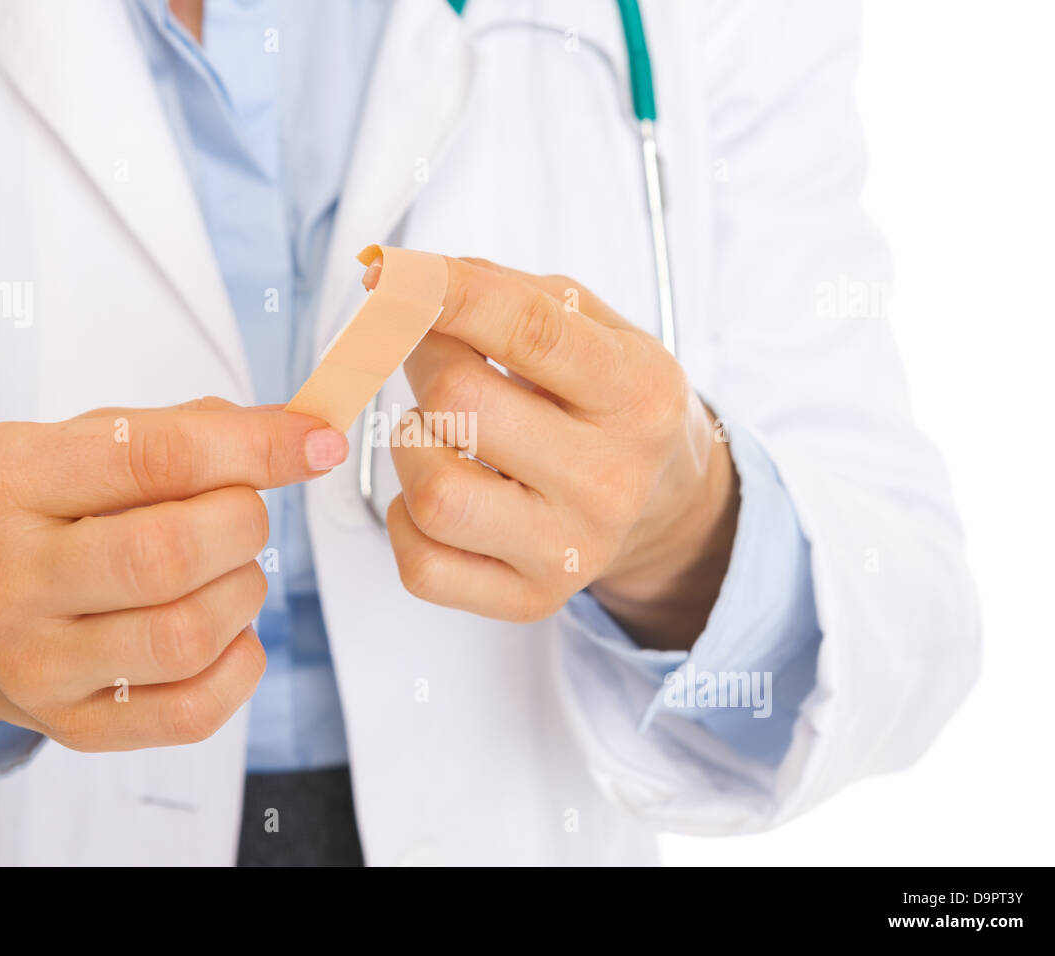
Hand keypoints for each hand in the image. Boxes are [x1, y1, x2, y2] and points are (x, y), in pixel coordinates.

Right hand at [0, 398, 347, 766]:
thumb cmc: (26, 517)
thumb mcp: (68, 445)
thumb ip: (177, 432)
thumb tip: (295, 438)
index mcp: (1, 482)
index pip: (150, 456)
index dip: (252, 447)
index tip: (314, 442)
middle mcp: (7, 578)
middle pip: (170, 554)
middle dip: (243, 523)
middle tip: (243, 513)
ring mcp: (35, 664)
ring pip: (187, 636)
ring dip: (243, 592)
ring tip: (228, 571)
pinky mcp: (72, 725)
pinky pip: (192, 710)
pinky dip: (239, 664)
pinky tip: (225, 631)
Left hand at [384, 257, 738, 648]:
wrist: (663, 504)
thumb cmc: (607, 401)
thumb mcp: (595, 327)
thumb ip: (511, 293)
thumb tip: (408, 283)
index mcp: (635, 393)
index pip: (528, 330)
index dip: (446, 292)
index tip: (391, 271)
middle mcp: (609, 478)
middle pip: (459, 401)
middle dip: (426, 362)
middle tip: (440, 357)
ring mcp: (569, 549)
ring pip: (432, 492)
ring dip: (413, 445)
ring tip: (446, 432)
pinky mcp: (531, 598)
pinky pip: (421, 565)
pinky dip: (407, 520)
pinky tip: (443, 488)